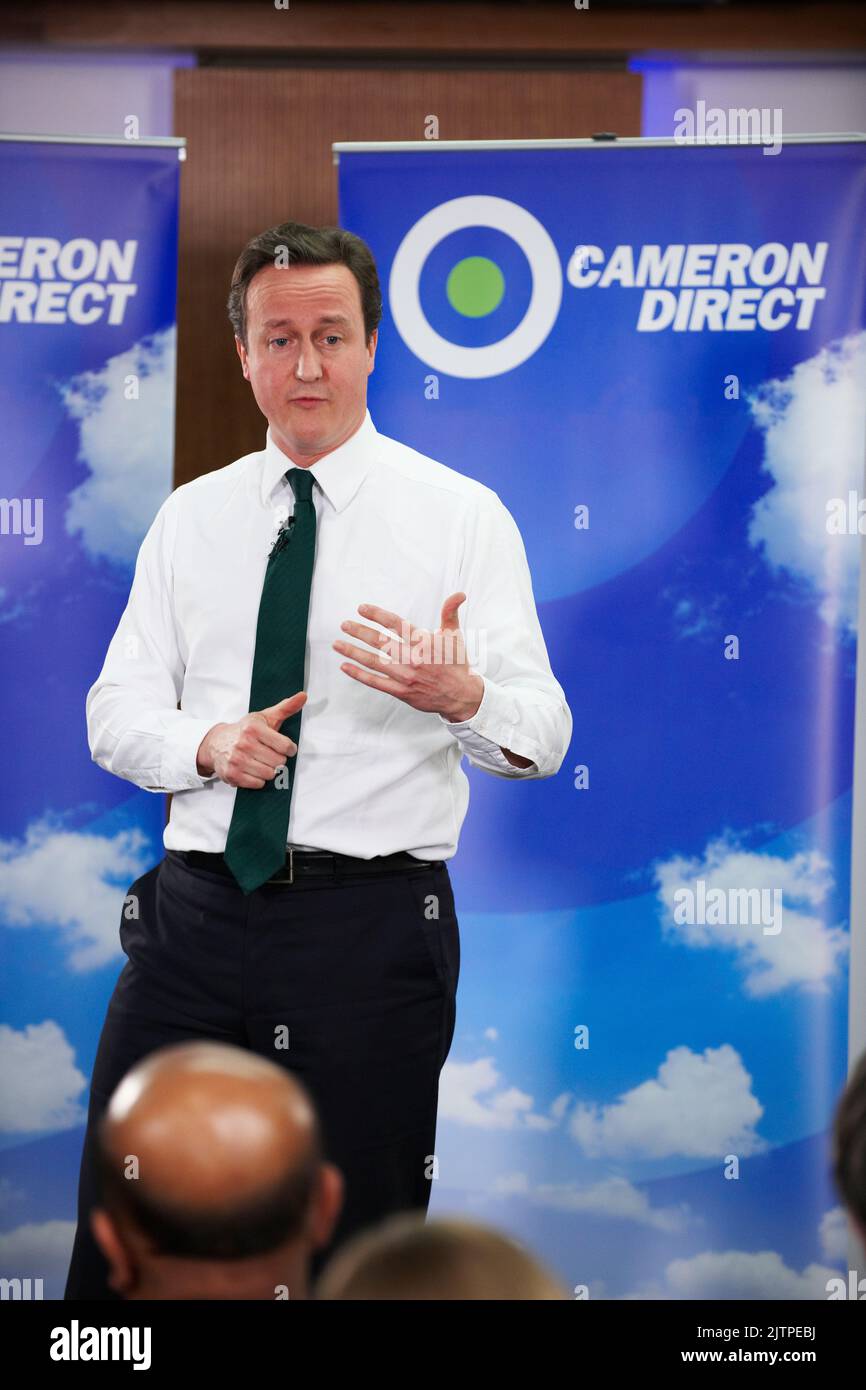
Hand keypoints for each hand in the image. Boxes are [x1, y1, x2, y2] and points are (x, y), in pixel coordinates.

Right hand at [195, 693, 305, 787]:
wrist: (216, 742)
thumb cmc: (245, 730)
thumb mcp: (265, 717)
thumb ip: (286, 708)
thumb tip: (303, 696)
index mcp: (254, 728)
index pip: (285, 746)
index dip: (289, 749)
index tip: (286, 748)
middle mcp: (244, 743)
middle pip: (279, 762)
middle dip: (278, 760)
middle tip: (269, 754)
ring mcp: (237, 760)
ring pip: (269, 774)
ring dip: (268, 770)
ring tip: (261, 762)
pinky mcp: (232, 774)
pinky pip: (258, 784)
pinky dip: (258, 780)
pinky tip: (252, 770)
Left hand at [332, 592, 483, 720]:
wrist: (460, 695)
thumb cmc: (456, 663)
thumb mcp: (454, 636)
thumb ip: (450, 613)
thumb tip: (459, 594)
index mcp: (424, 642)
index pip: (396, 624)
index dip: (377, 615)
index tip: (361, 608)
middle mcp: (412, 658)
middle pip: (380, 642)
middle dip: (359, 632)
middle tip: (344, 624)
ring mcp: (405, 676)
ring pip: (373, 662)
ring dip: (353, 651)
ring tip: (337, 644)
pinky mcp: (401, 692)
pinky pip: (375, 682)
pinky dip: (359, 674)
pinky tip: (345, 666)